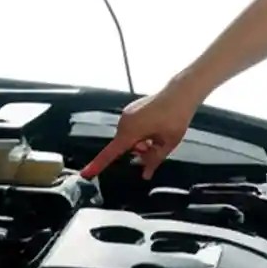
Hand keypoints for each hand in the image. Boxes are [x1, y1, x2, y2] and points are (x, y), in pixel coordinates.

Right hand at [79, 82, 205, 179]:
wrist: (181, 92)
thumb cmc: (176, 117)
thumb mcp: (168, 143)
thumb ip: (154, 160)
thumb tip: (145, 174)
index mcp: (130, 131)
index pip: (111, 153)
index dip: (98, 165)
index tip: (85, 174)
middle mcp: (124, 122)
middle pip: (125, 146)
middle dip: (140, 150)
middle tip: (158, 144)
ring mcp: (127, 114)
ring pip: (129, 137)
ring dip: (142, 141)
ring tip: (160, 133)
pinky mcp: (131, 109)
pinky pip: (132, 128)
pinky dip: (141, 132)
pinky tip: (156, 126)